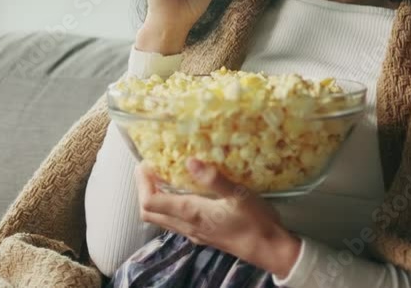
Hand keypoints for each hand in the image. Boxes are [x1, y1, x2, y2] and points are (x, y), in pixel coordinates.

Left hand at [135, 158, 301, 276]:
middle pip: (149, 212)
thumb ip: (213, 178)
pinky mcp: (202, 235)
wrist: (268, 249)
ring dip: (154, 199)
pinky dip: (169, 207)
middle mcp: (187, 225)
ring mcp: (194, 233)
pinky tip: (182, 194)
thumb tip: (189, 160)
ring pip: (161, 219)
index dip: (142, 182)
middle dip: (143, 189)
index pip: (151, 201)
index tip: (145, 163)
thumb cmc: (255, 221)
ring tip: (161, 178)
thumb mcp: (238, 194)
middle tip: (148, 169)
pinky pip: (174, 222)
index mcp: (191, 213)